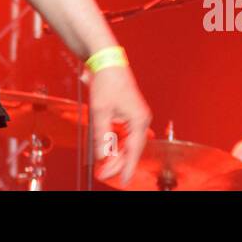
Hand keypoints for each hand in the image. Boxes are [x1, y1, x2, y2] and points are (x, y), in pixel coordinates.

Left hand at [88, 64, 150, 185]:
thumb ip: (102, 135)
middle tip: (104, 173)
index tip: (123, 180)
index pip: (134, 150)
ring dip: (117, 153)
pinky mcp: (129, 112)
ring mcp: (136, 115)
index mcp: (139, 119)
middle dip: (118, 161)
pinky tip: (109, 150)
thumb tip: (102, 155)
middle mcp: (141, 118)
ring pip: (128, 141)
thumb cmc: (107, 81)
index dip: (127, 167)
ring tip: (105, 165)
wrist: (106, 61)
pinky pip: (125, 133)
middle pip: (132, 147)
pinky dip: (117, 142)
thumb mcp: (100, 111)